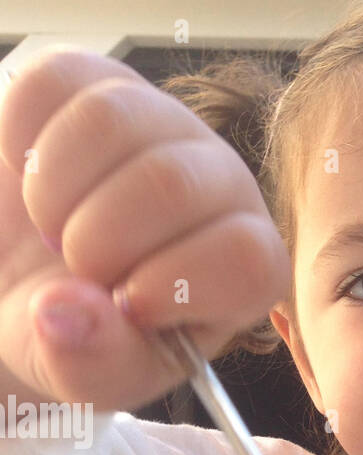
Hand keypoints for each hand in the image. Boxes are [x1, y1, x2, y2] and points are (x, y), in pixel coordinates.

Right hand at [0, 48, 290, 412]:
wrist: (22, 289)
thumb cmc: (84, 339)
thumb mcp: (91, 374)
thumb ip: (92, 362)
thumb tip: (66, 314)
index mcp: (243, 269)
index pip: (247, 257)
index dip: (175, 283)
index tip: (128, 305)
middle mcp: (220, 186)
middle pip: (170, 182)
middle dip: (96, 241)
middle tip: (78, 267)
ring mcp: (163, 123)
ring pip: (109, 120)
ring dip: (52, 191)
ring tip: (52, 227)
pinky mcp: (96, 80)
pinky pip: (51, 83)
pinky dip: (19, 142)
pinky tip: (31, 179)